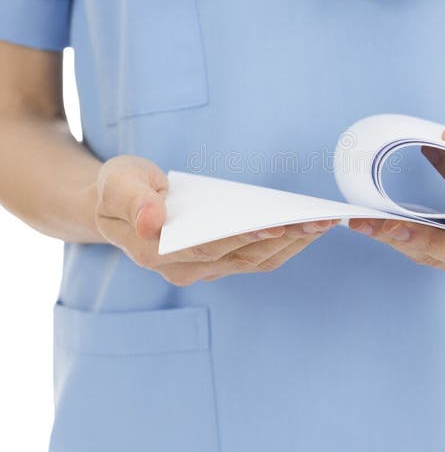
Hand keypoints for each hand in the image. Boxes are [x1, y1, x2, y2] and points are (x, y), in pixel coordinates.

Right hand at [95, 156, 337, 284]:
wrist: (115, 205)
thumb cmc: (118, 188)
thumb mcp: (117, 182)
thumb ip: (133, 200)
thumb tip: (153, 220)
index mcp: (155, 252)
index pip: (207, 248)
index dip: (242, 238)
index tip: (276, 226)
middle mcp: (182, 269)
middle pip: (240, 256)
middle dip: (282, 238)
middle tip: (318, 220)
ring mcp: (203, 269)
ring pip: (255, 261)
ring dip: (291, 244)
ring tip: (322, 221)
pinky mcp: (219, 263)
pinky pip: (258, 259)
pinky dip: (285, 245)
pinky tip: (306, 226)